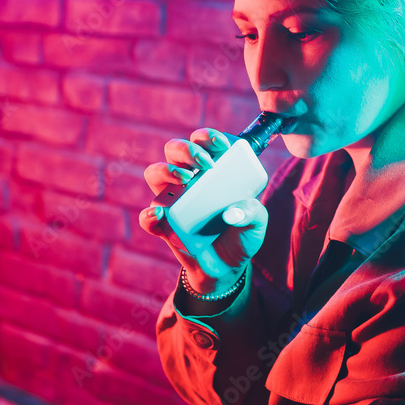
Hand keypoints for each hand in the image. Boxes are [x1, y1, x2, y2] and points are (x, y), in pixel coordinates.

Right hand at [139, 128, 268, 294]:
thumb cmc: (241, 234)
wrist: (227, 268)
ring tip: (185, 179)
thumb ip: (252, 212)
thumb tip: (231, 212)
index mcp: (210, 169)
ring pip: (155, 173)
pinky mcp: (163, 224)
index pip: (202, 141)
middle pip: (174, 150)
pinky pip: (148, 217)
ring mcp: (172, 199)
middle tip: (206, 164)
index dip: (208, 136)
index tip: (221, 145)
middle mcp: (188, 178)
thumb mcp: (256, 222)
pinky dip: (149, 215)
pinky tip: (160, 214)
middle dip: (187, 150)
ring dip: (166, 170)